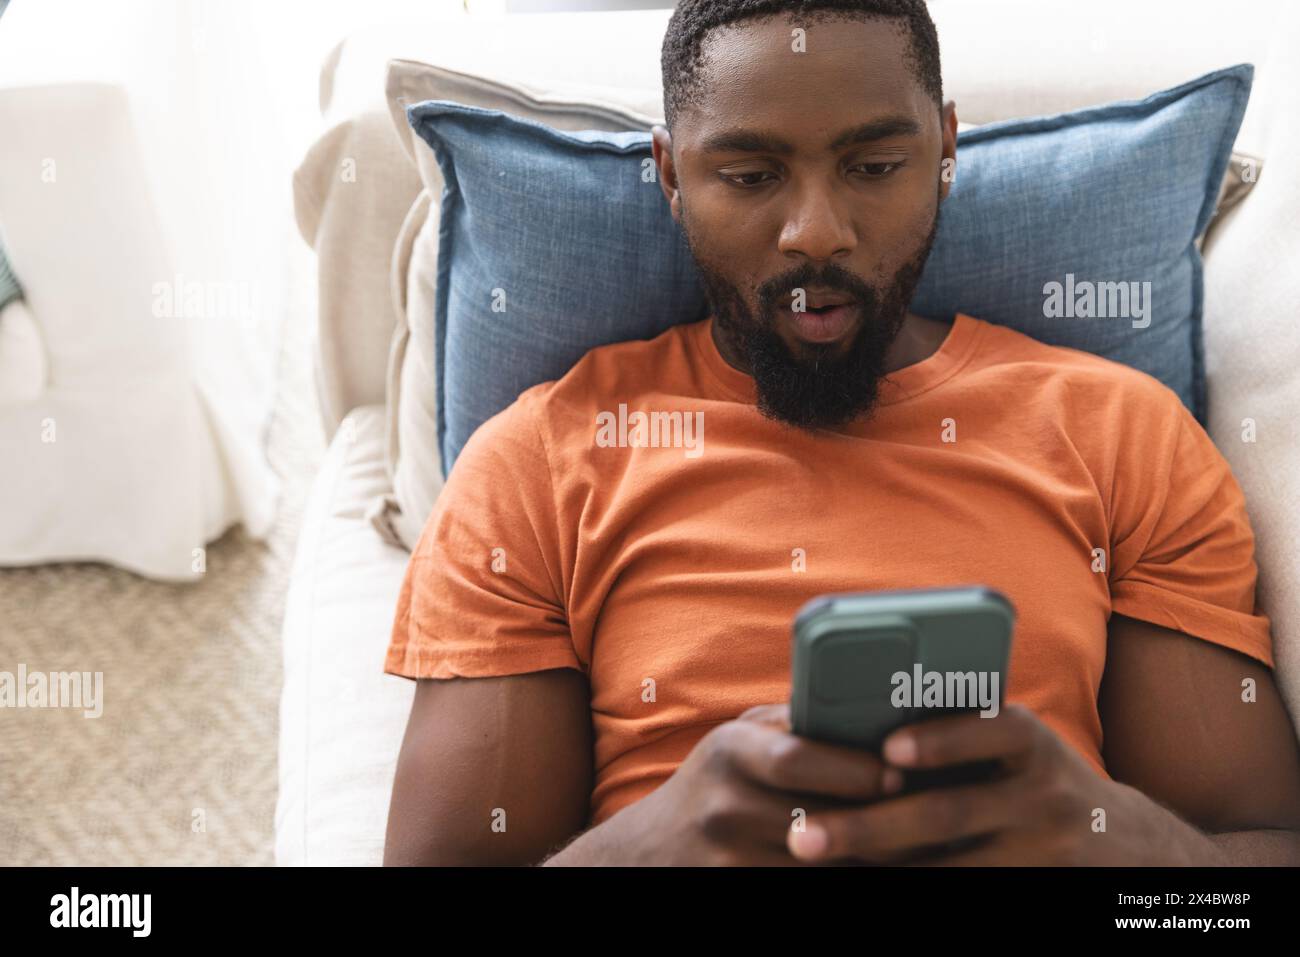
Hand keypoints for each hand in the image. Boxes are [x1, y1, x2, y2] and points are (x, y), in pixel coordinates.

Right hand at [549, 702, 901, 864]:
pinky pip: (807, 892)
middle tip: (931, 818)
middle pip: (819, 820)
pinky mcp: (737, 893)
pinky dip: (847, 880)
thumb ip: (795, 725)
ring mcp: (728, 859)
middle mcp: (723, 805)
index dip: (855, 769)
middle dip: (879, 823)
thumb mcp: (740, 742)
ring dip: (874, 862)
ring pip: (821, 866)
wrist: (650, 855)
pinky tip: (878, 869)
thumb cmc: (715, 785)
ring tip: (919, 850)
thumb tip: (874, 707)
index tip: (900, 776)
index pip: (798, 758)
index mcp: (729, 750)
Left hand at [785, 703, 1208, 864]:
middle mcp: (1040, 793)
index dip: (941, 740)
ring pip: (945, 870)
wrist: (1126, 843)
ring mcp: (1041, 850)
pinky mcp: (1036, 889)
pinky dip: (909, 891)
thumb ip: (956, 734)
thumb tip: (858, 737)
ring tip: (817, 863)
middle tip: (804, 835)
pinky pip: (962, 897)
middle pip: (946, 814)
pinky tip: (862, 886)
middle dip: (868, 826)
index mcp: (1028, 740)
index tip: (888, 749)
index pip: (990, 730)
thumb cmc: (1033, 776)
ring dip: (877, 871)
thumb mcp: (1014, 745)